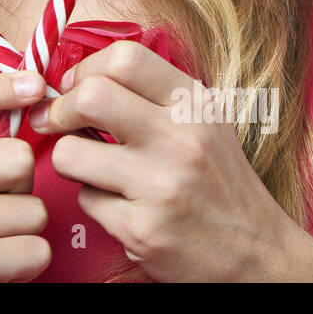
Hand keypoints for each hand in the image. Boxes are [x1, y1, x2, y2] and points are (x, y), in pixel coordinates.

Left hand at [26, 39, 300, 281]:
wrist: (258, 254)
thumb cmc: (220, 182)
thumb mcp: (203, 123)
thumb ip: (150, 95)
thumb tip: (77, 80)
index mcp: (195, 106)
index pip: (125, 58)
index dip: (86, 68)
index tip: (74, 85)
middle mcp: (180, 141)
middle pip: (89, 98)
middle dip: (59, 109)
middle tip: (55, 121)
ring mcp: (160, 187)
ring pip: (70, 153)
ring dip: (69, 159)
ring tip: (92, 167)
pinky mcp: (140, 230)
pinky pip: (86, 200)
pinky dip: (95, 200)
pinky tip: (122, 205)